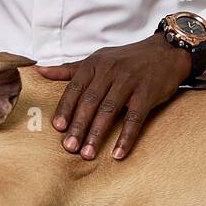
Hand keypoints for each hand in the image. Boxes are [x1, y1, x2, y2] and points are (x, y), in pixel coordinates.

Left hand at [37, 33, 190, 160]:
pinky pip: (134, 118)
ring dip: (97, 134)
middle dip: (78, 126)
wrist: (165, 52)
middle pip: (90, 101)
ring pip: (109, 111)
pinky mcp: (147, 93)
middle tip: (68, 147)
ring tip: (87, 154)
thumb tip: (40, 72)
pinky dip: (126, 137)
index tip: (57, 127)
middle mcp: (110, 71)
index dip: (66, 108)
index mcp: (95, 64)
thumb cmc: (127, 60)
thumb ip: (70, 69)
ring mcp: (129, 81)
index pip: (75, 88)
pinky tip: (118, 153)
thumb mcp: (98, 59)